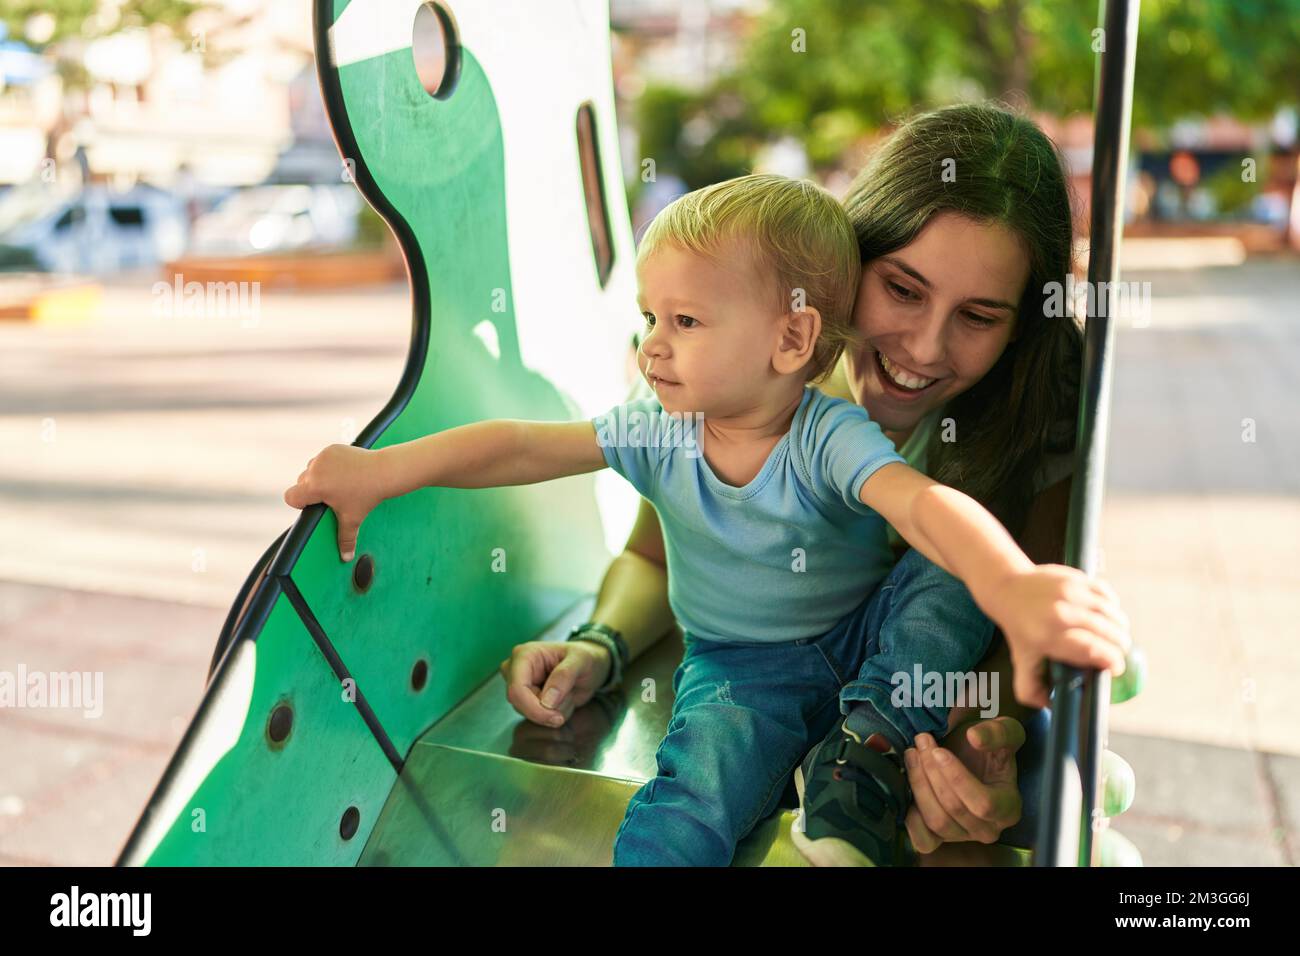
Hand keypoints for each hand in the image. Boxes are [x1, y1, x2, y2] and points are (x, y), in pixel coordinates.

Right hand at [283, 443, 388, 560]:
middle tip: (332, 497)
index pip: (291, 497)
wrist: (384, 471)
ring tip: (339, 484)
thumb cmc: (367, 496)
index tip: (315, 505)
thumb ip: (345, 538)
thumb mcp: (353, 519)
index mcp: (315, 486)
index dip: (300, 504)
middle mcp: (315, 469)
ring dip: (319, 477)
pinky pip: (322, 459)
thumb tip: (345, 558)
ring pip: (310, 469)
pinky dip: (328, 465)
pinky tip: (344, 473)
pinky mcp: (332, 448)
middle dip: (312, 490)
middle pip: (301, 483)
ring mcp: (323, 456)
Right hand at [499, 640, 612, 726]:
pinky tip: (564, 699)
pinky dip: (554, 714)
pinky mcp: (526, 699)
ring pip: (530, 713)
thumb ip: (565, 675)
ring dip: (555, 710)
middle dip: (548, 709)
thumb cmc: (585, 657)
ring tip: (569, 692)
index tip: (557, 718)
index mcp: (524, 655)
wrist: (590, 665)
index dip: (534, 709)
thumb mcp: (581, 660)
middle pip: (520, 705)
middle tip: (571, 697)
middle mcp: (515, 670)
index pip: (517, 690)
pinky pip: (537, 717)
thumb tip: (547, 701)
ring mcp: (520, 685)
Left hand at [904, 716, 1024, 852]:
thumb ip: (997, 732)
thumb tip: (975, 738)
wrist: (968, 753)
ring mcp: (962, 836)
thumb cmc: (988, 744)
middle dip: (932, 774)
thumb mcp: (1003, 730)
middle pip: (954, 810)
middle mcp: (988, 829)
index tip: (938, 751)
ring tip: (912, 754)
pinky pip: (923, 841)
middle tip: (920, 743)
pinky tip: (907, 789)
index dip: (957, 778)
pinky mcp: (940, 839)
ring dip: (919, 786)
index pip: (984, 804)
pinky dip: (911, 819)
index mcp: (1008, 807)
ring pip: (937, 821)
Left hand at [984, 566, 1130, 706]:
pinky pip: (1106, 594)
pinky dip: (1114, 606)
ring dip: (1121, 627)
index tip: (1115, 668)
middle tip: (1120, 653)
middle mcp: (1060, 615)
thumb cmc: (1019, 632)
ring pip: (1110, 612)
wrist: (1007, 589)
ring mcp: (1069, 593)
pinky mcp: (1075, 579)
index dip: (1111, 661)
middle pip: (1106, 632)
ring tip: (1119, 636)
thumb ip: (1032, 690)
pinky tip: (1110, 616)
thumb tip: (1052, 706)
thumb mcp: (1021, 662)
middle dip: (1120, 646)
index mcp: (1048, 638)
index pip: (1092, 651)